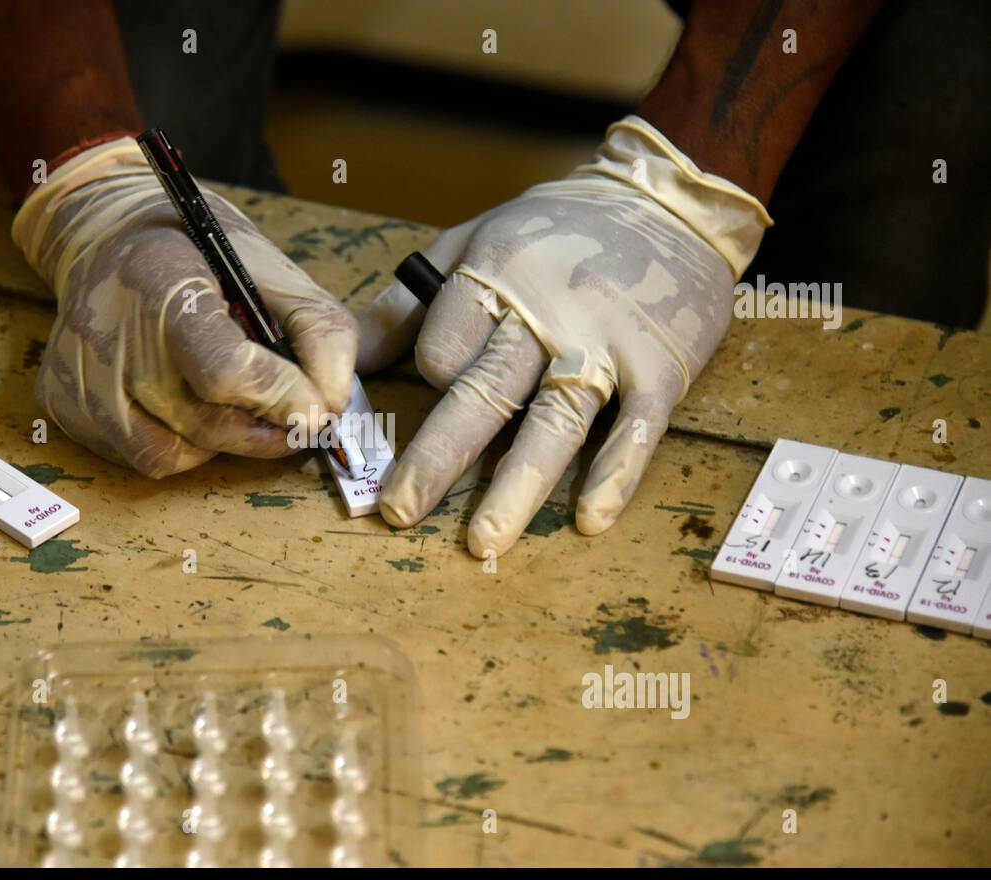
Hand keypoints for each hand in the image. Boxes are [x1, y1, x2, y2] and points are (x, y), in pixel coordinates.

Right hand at [13, 137, 356, 477]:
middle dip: (267, 428)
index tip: (316, 409)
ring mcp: (81, 378)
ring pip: (178, 454)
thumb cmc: (197, 253)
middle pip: (207, 423)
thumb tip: (331, 408)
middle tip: (295, 415)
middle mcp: (108, 336)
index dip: (280, 399)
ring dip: (224, 440)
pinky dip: (184, 443)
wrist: (105, 236)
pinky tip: (189, 403)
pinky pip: (146, 457)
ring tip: (236, 399)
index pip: (223, 370)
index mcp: (161, 284)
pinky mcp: (66, 407)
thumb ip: (321, 334)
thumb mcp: (273, 270)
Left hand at [363, 116, 770, 555]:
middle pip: (486, 392)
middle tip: (399, 512)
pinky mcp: (661, 368)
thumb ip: (408, 304)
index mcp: (494, 276)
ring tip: (485, 541)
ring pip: (555, 421)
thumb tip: (347, 361)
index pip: (445, 343)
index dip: (432, 372)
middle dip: (439, 456)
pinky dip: (616, 473)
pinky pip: (637, 428)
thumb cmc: (556, 229)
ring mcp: (606, 344)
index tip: (433, 390)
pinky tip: (591, 519)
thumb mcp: (473, 241)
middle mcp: (547, 313)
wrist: (668, 201)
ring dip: (519, 485)